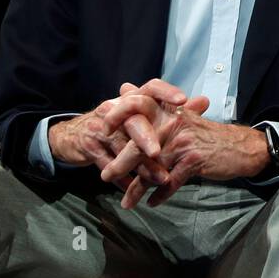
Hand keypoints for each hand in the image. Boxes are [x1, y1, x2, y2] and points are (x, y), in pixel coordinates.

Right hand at [48, 78, 192, 185]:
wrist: (73, 137)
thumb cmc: (117, 126)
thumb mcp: (141, 116)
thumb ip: (175, 110)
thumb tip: (205, 101)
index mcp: (131, 98)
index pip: (150, 87)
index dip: (166, 92)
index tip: (183, 101)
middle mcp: (114, 107)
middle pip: (134, 121)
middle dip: (147, 139)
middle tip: (159, 153)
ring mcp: (99, 126)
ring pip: (123, 148)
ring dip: (142, 167)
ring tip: (160, 179)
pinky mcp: (89, 146)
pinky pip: (107, 164)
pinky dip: (122, 178)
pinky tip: (133, 189)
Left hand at [106, 103, 268, 209]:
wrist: (242, 147)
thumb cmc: (207, 135)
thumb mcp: (181, 116)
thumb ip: (152, 105)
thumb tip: (124, 87)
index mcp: (169, 110)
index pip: (137, 106)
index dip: (116, 116)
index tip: (100, 131)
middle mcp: (174, 122)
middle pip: (138, 141)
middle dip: (120, 162)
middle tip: (104, 177)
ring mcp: (184, 141)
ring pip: (152, 166)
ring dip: (137, 187)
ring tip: (126, 202)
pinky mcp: (194, 159)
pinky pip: (171, 181)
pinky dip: (161, 194)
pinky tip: (152, 203)